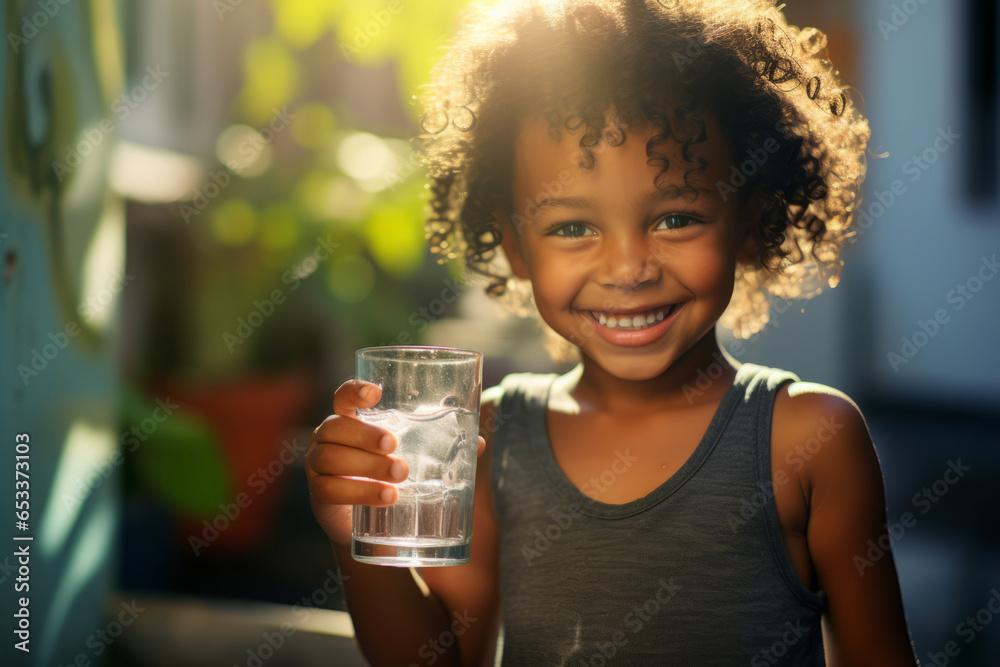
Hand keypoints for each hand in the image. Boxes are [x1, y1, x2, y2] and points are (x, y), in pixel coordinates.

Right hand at [306, 380, 485, 545]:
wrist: (375, 526)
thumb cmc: (393, 477)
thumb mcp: (417, 459)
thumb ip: (444, 447)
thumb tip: (480, 443)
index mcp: (351, 420)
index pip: (343, 397)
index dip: (353, 390)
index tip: (375, 393)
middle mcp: (328, 437)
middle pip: (336, 426)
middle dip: (366, 435)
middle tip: (395, 446)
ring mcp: (318, 466)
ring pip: (331, 457)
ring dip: (367, 466)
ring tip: (400, 477)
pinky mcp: (319, 496)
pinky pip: (330, 489)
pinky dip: (359, 491)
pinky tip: (386, 497)